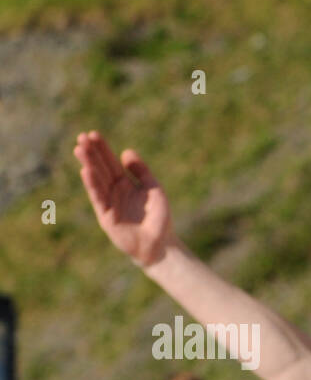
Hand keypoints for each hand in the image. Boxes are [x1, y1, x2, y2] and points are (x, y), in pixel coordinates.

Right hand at [74, 131, 174, 268]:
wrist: (161, 245)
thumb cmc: (160, 218)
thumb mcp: (154, 189)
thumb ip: (142, 171)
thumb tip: (126, 151)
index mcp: (126, 184)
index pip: (111, 163)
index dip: (102, 149)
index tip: (93, 134)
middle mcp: (115, 192)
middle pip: (101, 169)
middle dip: (91, 153)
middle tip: (81, 137)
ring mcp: (109, 204)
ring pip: (97, 181)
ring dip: (88, 165)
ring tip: (79, 149)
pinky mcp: (106, 217)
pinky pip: (98, 198)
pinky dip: (92, 184)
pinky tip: (86, 171)